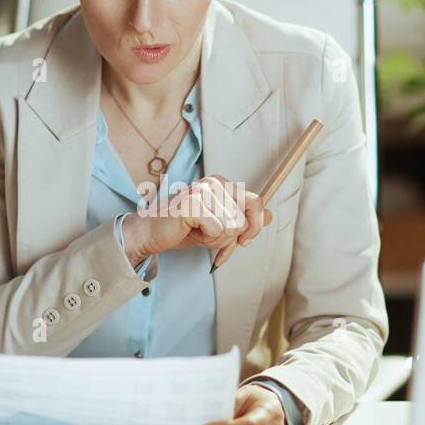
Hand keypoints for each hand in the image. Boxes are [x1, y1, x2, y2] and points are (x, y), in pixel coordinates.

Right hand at [122, 175, 271, 264]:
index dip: (255, 225)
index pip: (257, 202)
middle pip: (245, 218)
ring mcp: (203, 191)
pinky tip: (191, 232)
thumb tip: (271, 215)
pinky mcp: (193, 203)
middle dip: (230, 236)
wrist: (153, 233)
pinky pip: (217, 230)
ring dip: (216, 239)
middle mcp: (214, 183)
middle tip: (209, 234)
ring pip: (232, 226)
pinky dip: (206, 239)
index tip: (245, 240)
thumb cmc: (184, 229)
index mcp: (222, 184)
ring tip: (198, 232)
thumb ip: (245, 219)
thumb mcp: (221, 226)